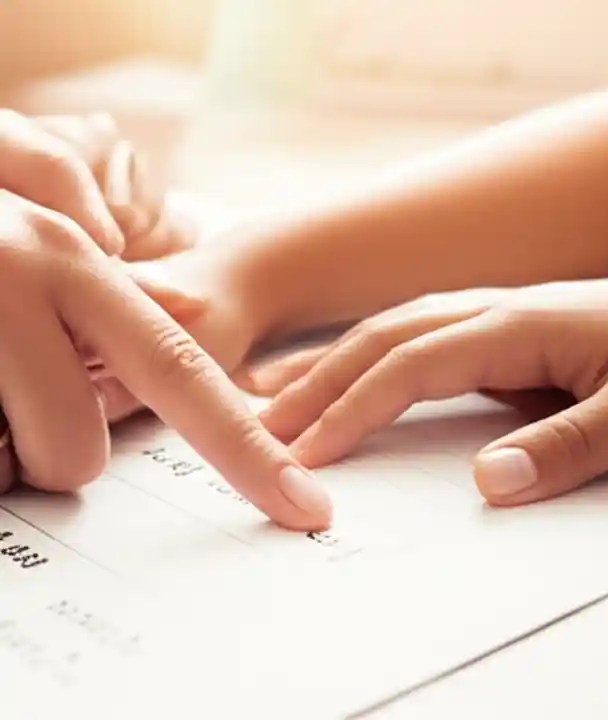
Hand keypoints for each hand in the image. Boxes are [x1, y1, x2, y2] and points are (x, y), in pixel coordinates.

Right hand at [0, 131, 330, 528]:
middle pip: (76, 452)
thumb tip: (190, 319)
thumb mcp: (22, 212)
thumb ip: (105, 275)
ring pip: (9, 461)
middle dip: (42, 454)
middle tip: (1, 396)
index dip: (248, 451)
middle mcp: (25, 281)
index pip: (183, 374)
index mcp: (71, 261)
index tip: (308, 512)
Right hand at [252, 277, 607, 505]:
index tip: (308, 450)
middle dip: (320, 379)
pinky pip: (421, 338)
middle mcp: (499, 310)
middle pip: (388, 336)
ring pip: (397, 328)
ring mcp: (500, 315)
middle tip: (258, 425)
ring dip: (334, 360)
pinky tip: (349, 372)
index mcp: (520, 324)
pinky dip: (371, 356)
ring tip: (273, 392)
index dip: (354, 406)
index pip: (413, 364)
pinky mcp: (506, 333)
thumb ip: (566, 447)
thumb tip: (490, 481)